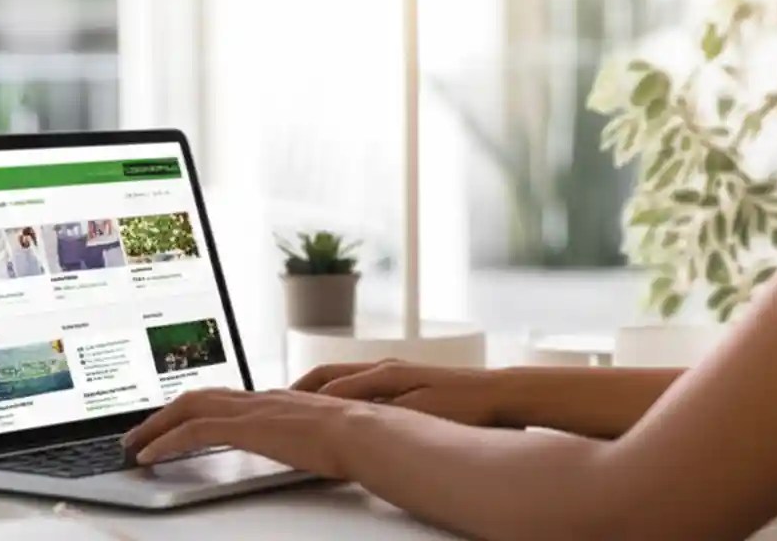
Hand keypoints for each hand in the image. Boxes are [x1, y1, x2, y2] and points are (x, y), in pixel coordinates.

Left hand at [120, 388, 364, 476]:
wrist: (366, 432)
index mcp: (276, 400)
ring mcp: (252, 409)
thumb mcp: (324, 437)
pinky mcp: (247, 426)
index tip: (174, 422)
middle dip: (163, 414)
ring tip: (134, 444)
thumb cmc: (356, 438)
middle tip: (139, 433)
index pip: (223, 397)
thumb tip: (306, 450)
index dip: (193, 408)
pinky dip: (166, 441)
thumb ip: (306, 439)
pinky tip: (150, 455)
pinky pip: (194, 430)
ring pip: (189, 407)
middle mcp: (259, 398)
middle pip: (198, 396)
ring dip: (156, 426)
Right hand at [293, 360, 504, 427]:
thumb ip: (381, 408)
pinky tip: (340, 408)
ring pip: (344, 377)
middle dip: (302, 387)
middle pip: (331, 373)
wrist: (500, 394)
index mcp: (385, 373)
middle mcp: (386, 367)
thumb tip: (345, 407)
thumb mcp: (420, 409)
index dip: (303, 398)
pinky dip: (340, 394)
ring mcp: (396, 372)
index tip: (279, 407)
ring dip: (319, 389)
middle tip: (276, 402)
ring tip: (299, 404)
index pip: (331, 385)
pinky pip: (360, 384)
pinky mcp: (405, 381)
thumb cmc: (464, 404)